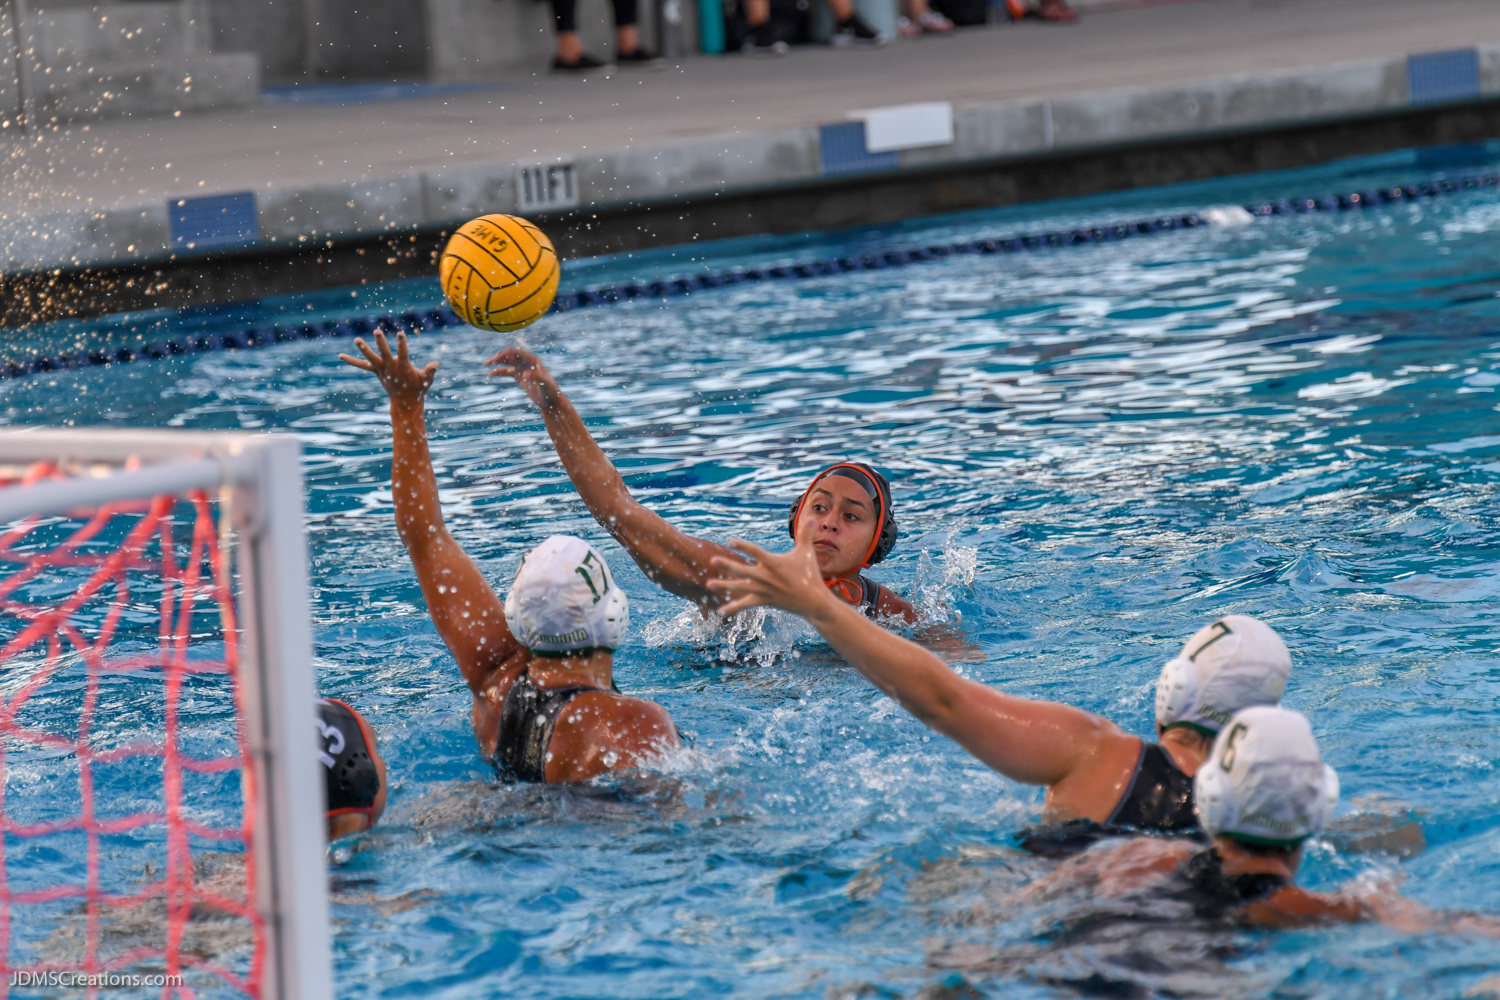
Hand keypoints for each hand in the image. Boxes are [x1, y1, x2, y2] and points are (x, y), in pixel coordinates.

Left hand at [339, 331, 437, 409]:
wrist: (405, 403)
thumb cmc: (418, 389)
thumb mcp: (426, 381)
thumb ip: (430, 372)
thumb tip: (436, 364)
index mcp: (403, 368)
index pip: (402, 353)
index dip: (402, 344)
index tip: (400, 333)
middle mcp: (390, 368)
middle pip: (384, 353)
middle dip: (380, 343)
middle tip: (377, 331)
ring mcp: (382, 370)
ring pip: (371, 358)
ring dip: (364, 349)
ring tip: (356, 339)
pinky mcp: (376, 372)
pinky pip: (362, 365)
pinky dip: (351, 360)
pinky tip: (340, 355)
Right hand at [487, 345, 559, 407]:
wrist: (551, 401)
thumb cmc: (550, 391)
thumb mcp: (544, 383)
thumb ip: (536, 377)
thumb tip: (525, 374)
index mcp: (533, 360)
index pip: (517, 352)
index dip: (507, 352)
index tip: (497, 357)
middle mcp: (527, 362)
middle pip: (510, 355)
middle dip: (499, 356)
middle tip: (489, 361)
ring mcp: (523, 369)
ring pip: (507, 362)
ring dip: (497, 361)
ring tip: (486, 364)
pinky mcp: (520, 377)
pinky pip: (507, 371)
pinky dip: (499, 371)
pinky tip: (491, 374)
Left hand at [706, 529, 833, 618]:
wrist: (813, 602)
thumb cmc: (810, 575)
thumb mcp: (807, 553)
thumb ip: (806, 534)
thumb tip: (813, 517)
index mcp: (774, 563)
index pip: (756, 552)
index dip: (744, 546)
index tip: (731, 541)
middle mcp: (766, 577)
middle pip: (743, 570)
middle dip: (728, 565)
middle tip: (713, 560)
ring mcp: (764, 590)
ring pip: (740, 587)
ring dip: (724, 586)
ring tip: (709, 584)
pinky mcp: (764, 601)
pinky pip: (745, 604)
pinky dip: (733, 607)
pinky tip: (720, 611)